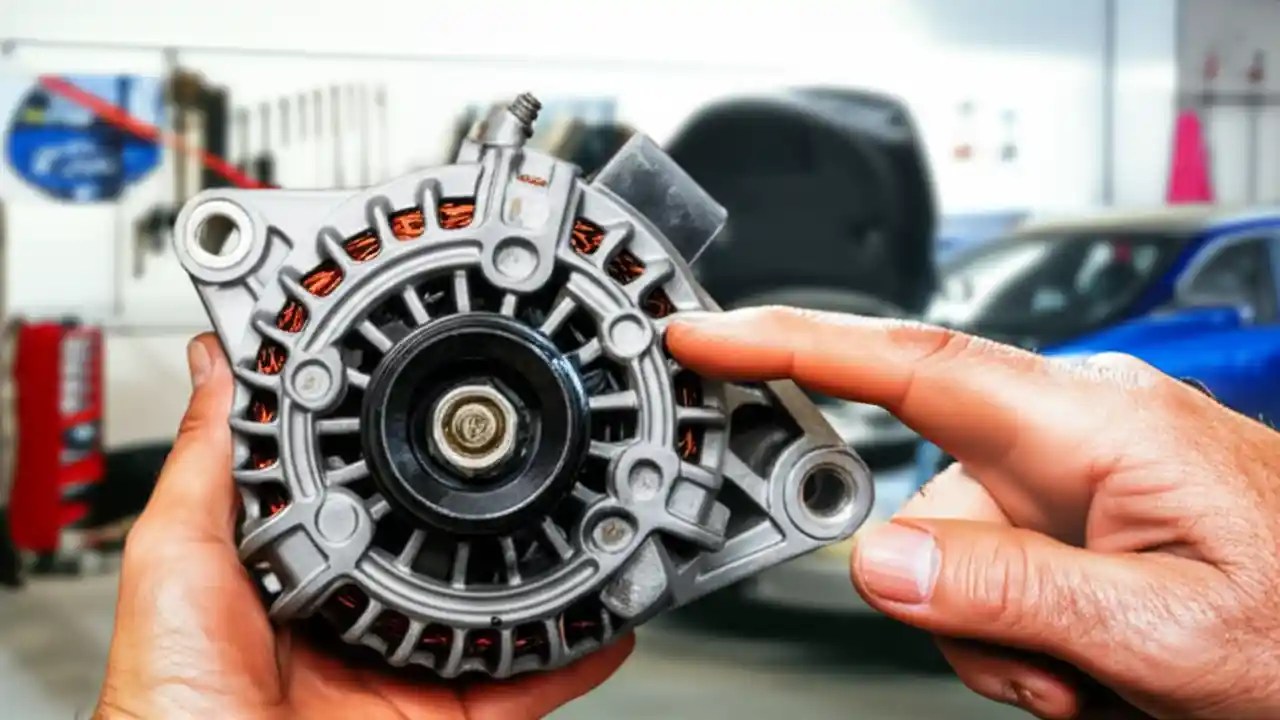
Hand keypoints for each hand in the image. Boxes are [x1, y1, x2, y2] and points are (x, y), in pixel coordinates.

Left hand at [95, 334, 630, 719]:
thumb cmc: (173, 695)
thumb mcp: (179, 555)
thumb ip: (209, 463)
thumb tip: (219, 368)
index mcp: (301, 577)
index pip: (366, 503)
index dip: (404, 462)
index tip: (438, 416)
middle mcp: (359, 621)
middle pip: (442, 559)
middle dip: (492, 519)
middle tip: (536, 466)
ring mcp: (405, 672)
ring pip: (495, 620)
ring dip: (546, 583)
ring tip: (587, 533)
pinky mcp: (446, 719)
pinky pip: (523, 687)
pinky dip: (569, 660)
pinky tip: (603, 626)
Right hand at [667, 307, 1279, 719]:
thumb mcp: (1163, 632)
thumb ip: (1011, 590)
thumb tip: (880, 558)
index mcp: (1090, 423)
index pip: (908, 367)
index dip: (791, 345)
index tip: (703, 340)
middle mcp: (1071, 430)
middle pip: (923, 502)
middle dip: (958, 600)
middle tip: (1043, 666)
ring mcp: (1073, 470)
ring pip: (953, 553)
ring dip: (1003, 635)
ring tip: (1096, 676)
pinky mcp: (1076, 507)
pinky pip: (991, 566)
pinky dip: (1021, 632)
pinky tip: (1092, 659)